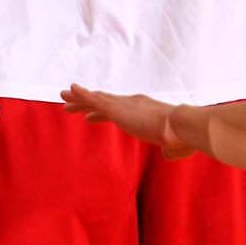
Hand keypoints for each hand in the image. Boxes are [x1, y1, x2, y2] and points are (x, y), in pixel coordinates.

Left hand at [61, 85, 193, 157]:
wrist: (180, 127)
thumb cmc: (181, 137)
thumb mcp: (174, 145)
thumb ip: (169, 149)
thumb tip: (168, 154)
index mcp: (145, 110)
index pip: (120, 110)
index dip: (103, 112)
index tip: (90, 115)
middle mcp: (133, 103)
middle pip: (105, 101)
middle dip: (88, 102)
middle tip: (71, 101)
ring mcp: (123, 105)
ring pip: (96, 99)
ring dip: (79, 97)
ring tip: (63, 96)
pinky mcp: (116, 109)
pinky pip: (94, 99)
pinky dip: (81, 94)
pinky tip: (70, 90)